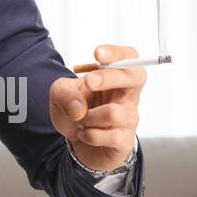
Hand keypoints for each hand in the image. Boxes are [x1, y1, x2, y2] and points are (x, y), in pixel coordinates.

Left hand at [49, 44, 143, 170]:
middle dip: (110, 78)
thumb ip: (64, 93)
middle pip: (136, 77)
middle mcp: (128, 96)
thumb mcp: (60, 95)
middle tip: (89, 82)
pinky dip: (89, 135)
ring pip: (113, 113)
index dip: (117, 53)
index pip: (130, 57)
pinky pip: (109, 136)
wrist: (76, 143)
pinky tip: (84, 134)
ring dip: (89, 117)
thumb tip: (79, 108)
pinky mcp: (125, 140)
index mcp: (116, 77)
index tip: (97, 54)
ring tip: (82, 120)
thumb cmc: (75, 112)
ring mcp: (129, 118)